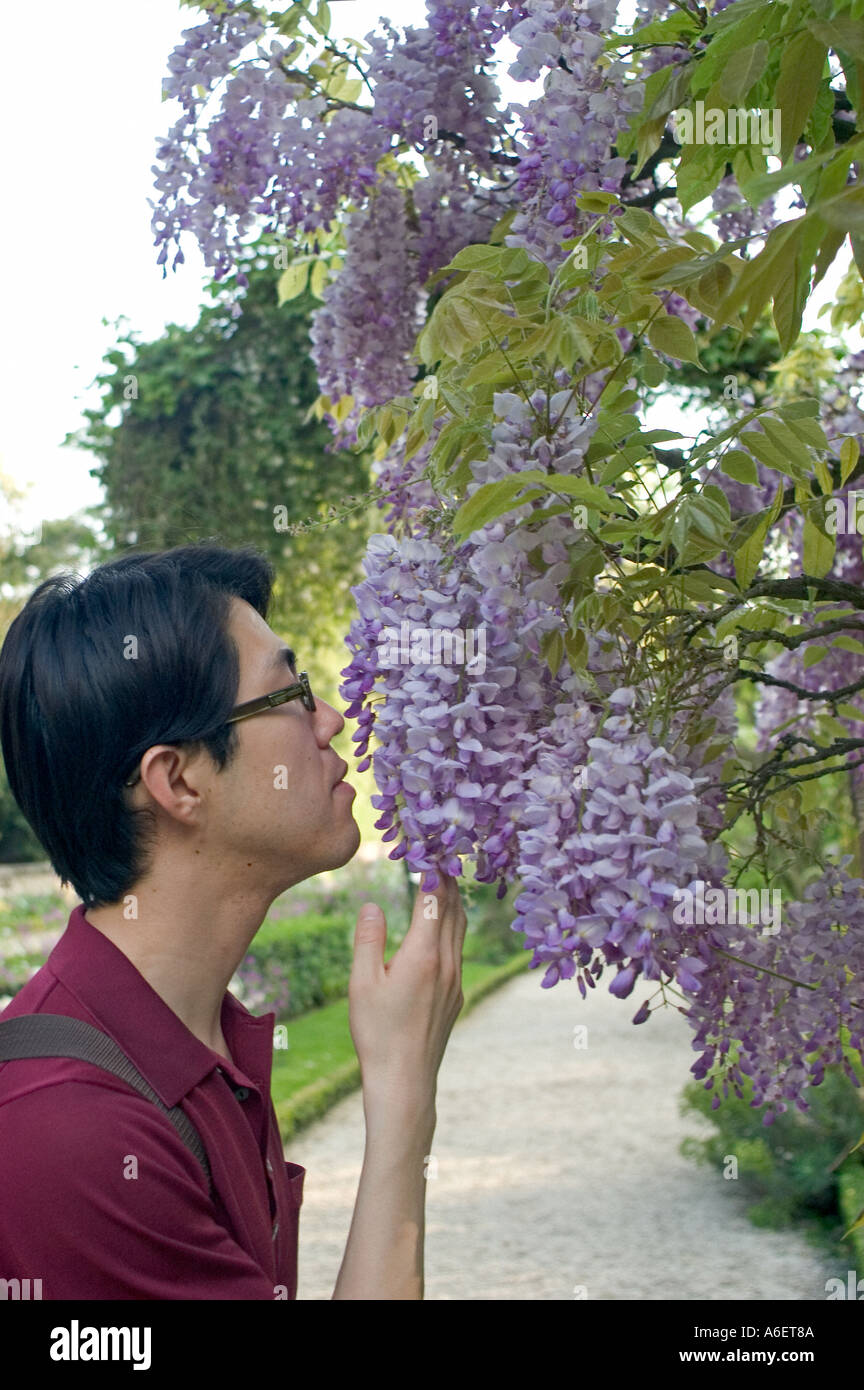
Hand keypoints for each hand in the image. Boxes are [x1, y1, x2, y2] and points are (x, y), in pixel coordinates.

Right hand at [348, 874, 466, 1123]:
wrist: (406, 1079)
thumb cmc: (378, 1032)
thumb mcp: (363, 983)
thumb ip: (368, 940)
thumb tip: (373, 905)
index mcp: (424, 955)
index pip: (434, 900)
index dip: (434, 871)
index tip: (431, 848)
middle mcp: (447, 963)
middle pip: (454, 910)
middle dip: (449, 880)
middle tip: (443, 854)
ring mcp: (456, 980)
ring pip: (460, 930)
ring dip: (455, 902)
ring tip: (448, 882)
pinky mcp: (456, 995)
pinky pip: (458, 951)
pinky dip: (453, 927)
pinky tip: (443, 928)